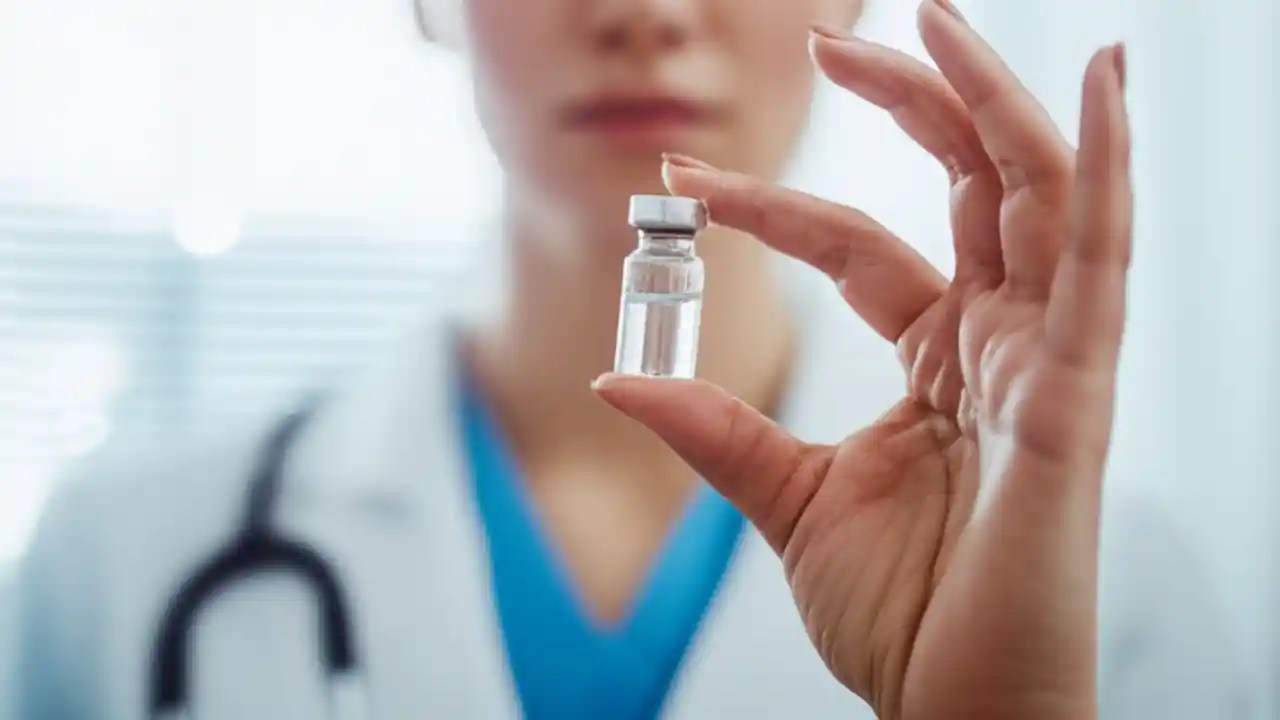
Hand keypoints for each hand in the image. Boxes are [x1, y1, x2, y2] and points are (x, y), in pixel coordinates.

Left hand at [592, 2, 1130, 718]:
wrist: (955, 712)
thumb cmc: (898, 619)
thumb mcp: (786, 501)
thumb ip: (713, 429)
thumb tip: (610, 377)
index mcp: (942, 365)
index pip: (859, 246)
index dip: (773, 206)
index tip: (680, 189)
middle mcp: (1002, 346)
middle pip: (967, 189)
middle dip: (908, 103)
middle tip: (826, 42)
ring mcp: (1047, 361)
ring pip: (1037, 196)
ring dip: (995, 99)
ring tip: (935, 16)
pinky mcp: (1080, 394)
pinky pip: (1102, 258)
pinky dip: (1106, 165)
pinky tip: (1101, 82)